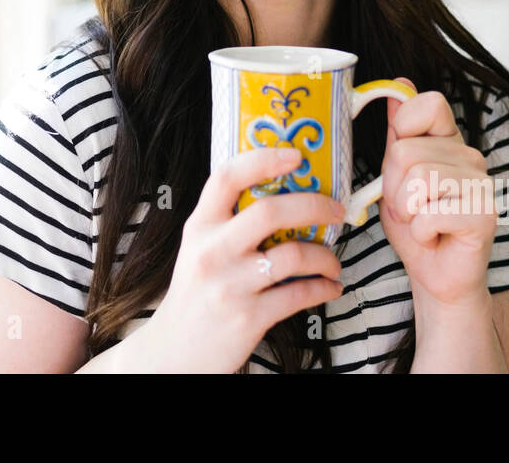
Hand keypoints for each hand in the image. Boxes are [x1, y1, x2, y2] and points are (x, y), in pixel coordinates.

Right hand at [140, 146, 345, 372]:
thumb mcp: (198, 249)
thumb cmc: (195, 294)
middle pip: (270, 211)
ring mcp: (230, 285)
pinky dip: (324, 288)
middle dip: (313, 205)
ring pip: (294, 255)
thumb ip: (228, 222)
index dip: (264, 159)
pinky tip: (329, 287)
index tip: (295, 155)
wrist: (173, 353)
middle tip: (335, 209)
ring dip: (325, 256)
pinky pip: (300, 294)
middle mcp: (212, 251)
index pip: (227, 177)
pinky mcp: (249, 317)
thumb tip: (283, 193)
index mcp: (200, 226)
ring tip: (333, 261)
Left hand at [376, 79, 497, 305]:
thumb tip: (399, 83)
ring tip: (422, 222)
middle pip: (406, 152)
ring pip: (417, 181)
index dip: (403, 129)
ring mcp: (481, 183)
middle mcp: (470, 156)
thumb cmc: (416, 226)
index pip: (429, 103)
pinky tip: (435, 237)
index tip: (400, 163)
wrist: (436, 275)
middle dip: (394, 188)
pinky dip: (421, 233)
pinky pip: (429, 214)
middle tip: (410, 209)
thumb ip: (398, 134)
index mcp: (449, 141)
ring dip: (407, 212)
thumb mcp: (394, 176)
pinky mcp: (484, 213)